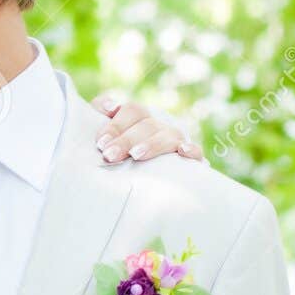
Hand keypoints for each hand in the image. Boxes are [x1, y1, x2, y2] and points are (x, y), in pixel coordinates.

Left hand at [91, 92, 205, 163]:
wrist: (146, 187)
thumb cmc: (117, 158)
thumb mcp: (105, 141)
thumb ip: (98, 122)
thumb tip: (106, 107)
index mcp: (138, 120)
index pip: (131, 110)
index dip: (116, 123)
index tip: (100, 141)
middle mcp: (157, 127)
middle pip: (145, 123)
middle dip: (125, 138)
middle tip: (109, 155)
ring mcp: (174, 141)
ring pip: (168, 134)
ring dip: (152, 143)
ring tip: (135, 155)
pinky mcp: (190, 159)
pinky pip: (196, 151)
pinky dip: (192, 150)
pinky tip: (183, 152)